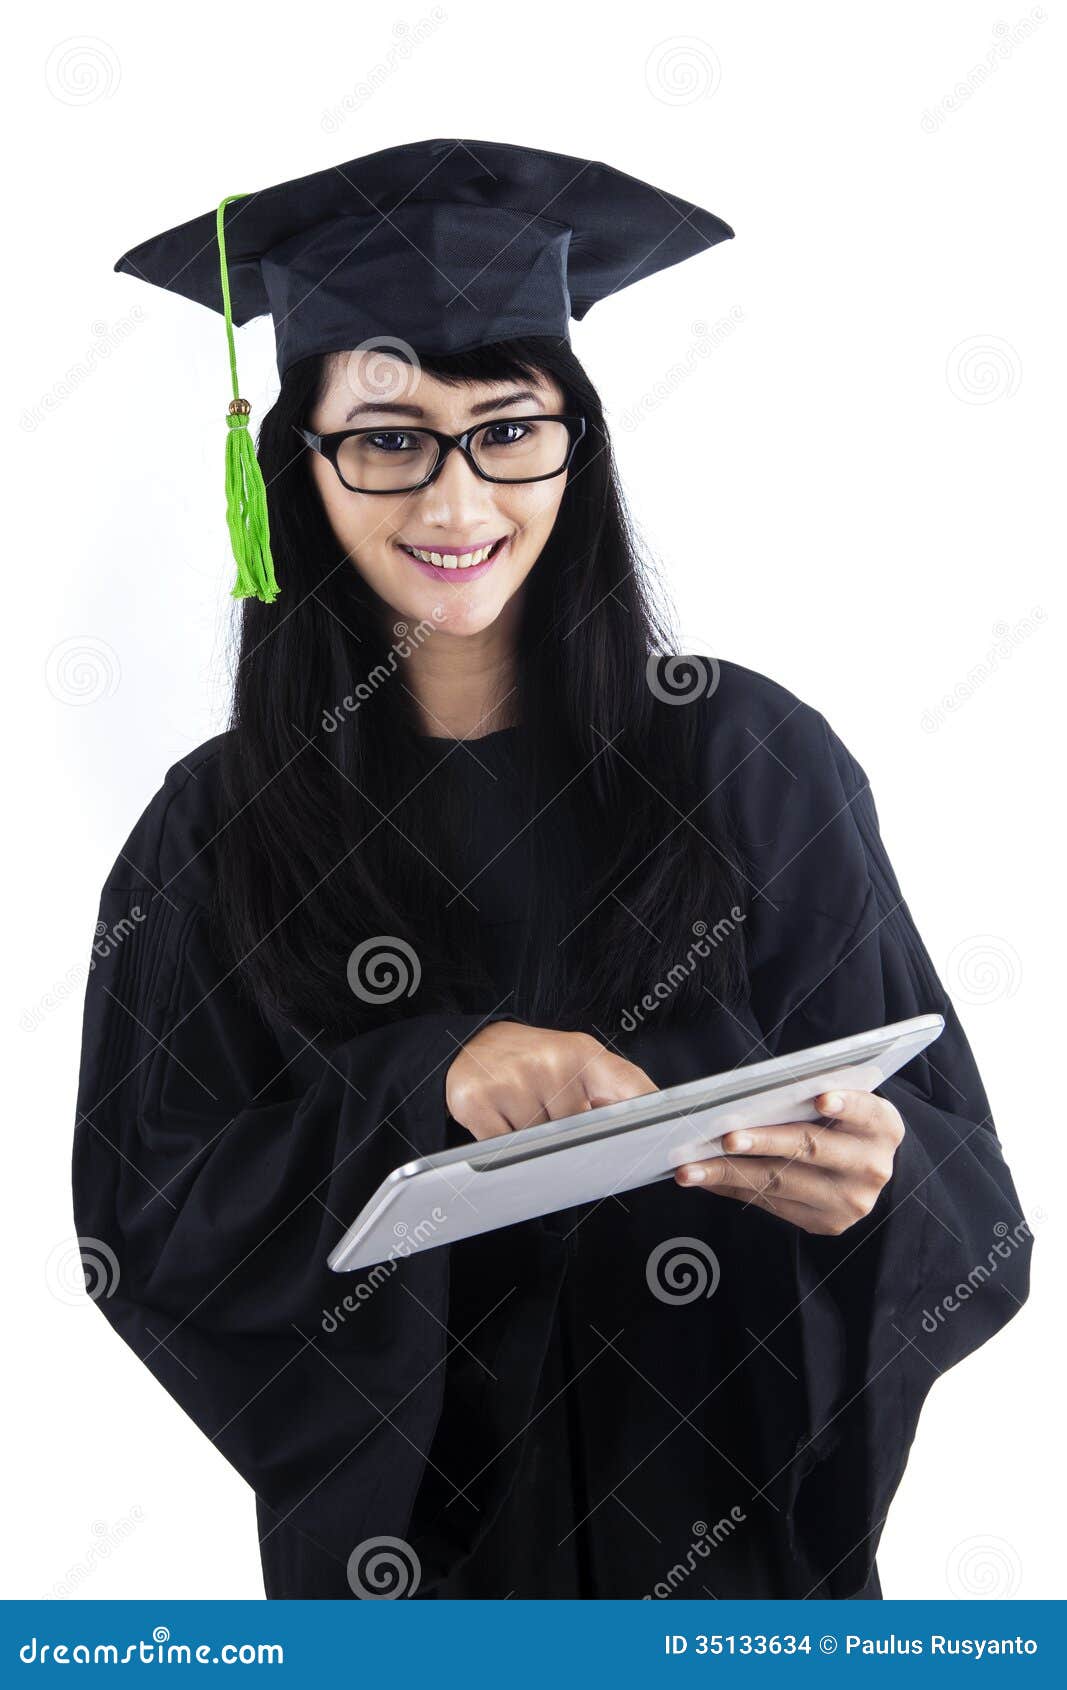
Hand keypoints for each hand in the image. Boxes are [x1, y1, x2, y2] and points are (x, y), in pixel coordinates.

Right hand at [446, 1021, 657, 1141]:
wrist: (474, 1042)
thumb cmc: (535, 1061)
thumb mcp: (579, 1062)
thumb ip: (616, 1090)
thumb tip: (653, 1130)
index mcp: (583, 1054)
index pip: (630, 1088)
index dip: (649, 1116)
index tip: (668, 1144)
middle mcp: (550, 1062)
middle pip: (580, 1135)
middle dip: (571, 1140)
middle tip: (556, 1125)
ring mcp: (512, 1080)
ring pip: (539, 1145)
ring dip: (534, 1143)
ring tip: (523, 1114)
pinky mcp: (477, 1100)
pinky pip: (503, 1147)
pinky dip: (504, 1145)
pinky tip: (502, 1120)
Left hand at [673, 1089, 905, 1235]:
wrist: (864, 1168)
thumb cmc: (840, 1122)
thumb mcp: (843, 1102)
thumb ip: (815, 1092)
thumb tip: (751, 1093)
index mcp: (882, 1126)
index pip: (866, 1111)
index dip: (845, 1105)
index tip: (820, 1099)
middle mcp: (872, 1166)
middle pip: (810, 1149)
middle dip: (763, 1142)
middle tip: (725, 1138)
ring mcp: (851, 1201)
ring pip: (781, 1183)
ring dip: (729, 1173)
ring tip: (690, 1167)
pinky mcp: (828, 1224)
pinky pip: (772, 1205)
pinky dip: (733, 1188)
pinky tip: (704, 1178)